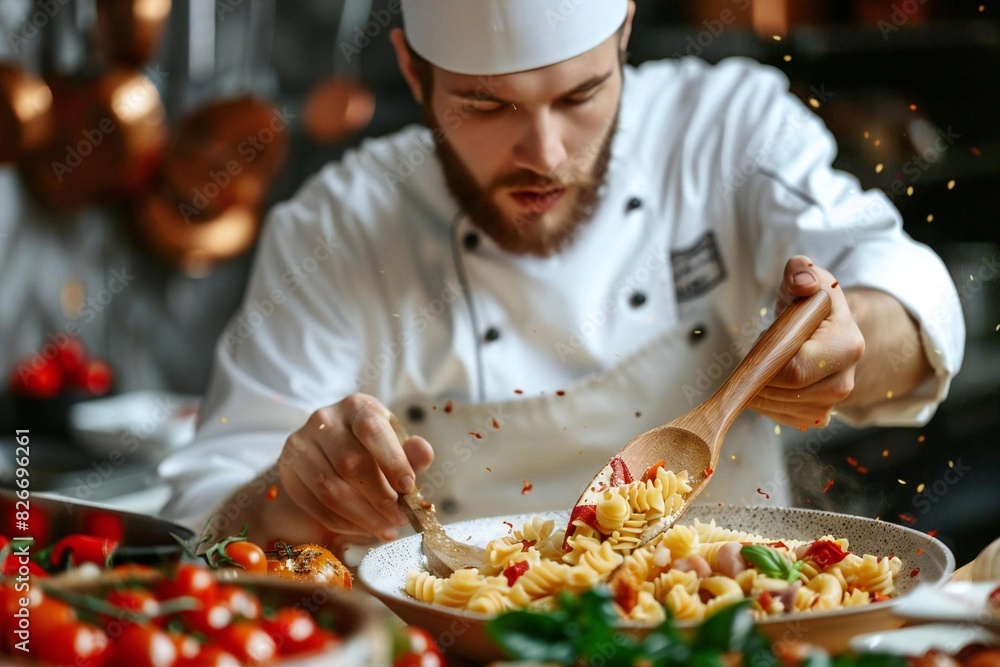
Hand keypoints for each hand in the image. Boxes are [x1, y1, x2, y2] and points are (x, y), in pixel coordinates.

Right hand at [275, 394, 433, 540]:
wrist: (329, 450)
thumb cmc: (373, 447)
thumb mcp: (396, 445)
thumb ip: (411, 453)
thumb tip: (423, 451)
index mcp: (357, 406)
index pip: (371, 429)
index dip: (391, 460)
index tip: (409, 487)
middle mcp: (325, 419)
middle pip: (350, 463)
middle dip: (379, 497)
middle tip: (400, 517)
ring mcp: (301, 443)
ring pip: (330, 488)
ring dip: (362, 516)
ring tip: (385, 529)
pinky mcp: (287, 468)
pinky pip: (315, 504)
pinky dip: (343, 522)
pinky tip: (362, 528)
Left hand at [747, 256, 864, 428]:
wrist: (823, 327)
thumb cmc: (809, 302)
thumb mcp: (804, 277)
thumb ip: (799, 272)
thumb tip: (803, 284)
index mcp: (846, 345)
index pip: (794, 370)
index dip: (765, 364)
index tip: (757, 346)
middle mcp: (844, 380)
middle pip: (785, 393)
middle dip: (759, 375)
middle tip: (757, 354)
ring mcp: (833, 402)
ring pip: (780, 408)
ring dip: (760, 389)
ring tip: (767, 363)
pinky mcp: (818, 415)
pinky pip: (782, 418)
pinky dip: (766, 404)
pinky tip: (769, 382)